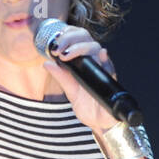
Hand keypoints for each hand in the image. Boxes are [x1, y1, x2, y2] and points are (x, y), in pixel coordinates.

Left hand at [39, 24, 117, 138]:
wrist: (99, 123)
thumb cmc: (87, 107)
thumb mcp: (70, 92)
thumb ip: (61, 77)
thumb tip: (47, 63)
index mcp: (83, 63)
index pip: (77, 39)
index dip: (67, 35)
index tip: (54, 44)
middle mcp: (94, 63)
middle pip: (86, 39)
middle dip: (70, 39)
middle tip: (58, 49)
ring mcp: (103, 70)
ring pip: (96, 48)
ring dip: (81, 47)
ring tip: (67, 54)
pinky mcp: (111, 80)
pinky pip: (110, 67)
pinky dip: (106, 60)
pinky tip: (101, 55)